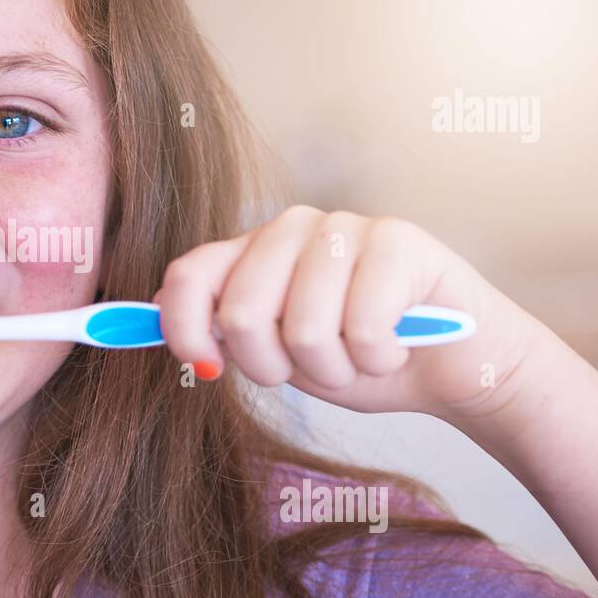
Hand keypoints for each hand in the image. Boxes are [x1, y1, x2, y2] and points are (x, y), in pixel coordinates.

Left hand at [151, 205, 553, 421]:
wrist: (453, 366)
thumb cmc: (357, 358)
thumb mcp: (278, 354)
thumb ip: (222, 334)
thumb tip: (144, 312)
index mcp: (252, 251)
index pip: (188, 275)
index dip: (182, 328)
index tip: (207, 369)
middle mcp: (291, 227)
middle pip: (241, 313)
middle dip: (275, 368)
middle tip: (315, 369)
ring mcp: (345, 227)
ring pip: (304, 329)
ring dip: (335, 370)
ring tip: (360, 358)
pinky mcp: (399, 240)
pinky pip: (363, 328)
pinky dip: (379, 361)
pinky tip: (397, 345)